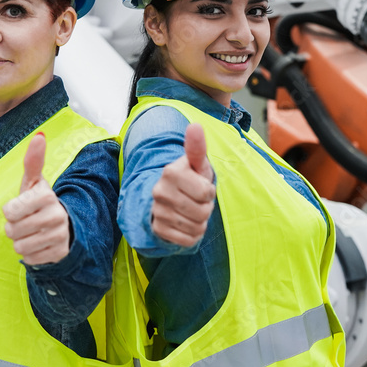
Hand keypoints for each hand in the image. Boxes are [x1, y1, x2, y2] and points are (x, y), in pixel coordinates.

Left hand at [3, 133, 70, 264]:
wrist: (65, 227)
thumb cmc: (40, 203)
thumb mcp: (34, 183)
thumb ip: (33, 161)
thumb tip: (39, 136)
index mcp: (47, 196)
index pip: (9, 211)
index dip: (10, 211)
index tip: (21, 207)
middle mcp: (56, 216)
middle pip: (12, 230)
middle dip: (14, 228)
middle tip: (26, 222)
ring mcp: (59, 236)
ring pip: (19, 246)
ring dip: (21, 242)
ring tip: (32, 233)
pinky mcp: (59, 253)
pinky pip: (29, 259)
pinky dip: (30, 254)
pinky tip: (39, 244)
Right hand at [150, 123, 215, 246]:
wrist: (169, 199)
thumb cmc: (189, 179)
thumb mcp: (196, 164)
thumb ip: (197, 148)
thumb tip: (195, 126)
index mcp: (170, 172)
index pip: (207, 192)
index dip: (209, 192)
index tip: (201, 187)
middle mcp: (160, 192)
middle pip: (202, 211)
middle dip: (206, 208)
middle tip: (197, 201)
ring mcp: (157, 212)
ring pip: (196, 227)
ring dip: (200, 222)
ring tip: (191, 211)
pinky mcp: (158, 229)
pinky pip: (188, 240)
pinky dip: (192, 235)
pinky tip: (186, 224)